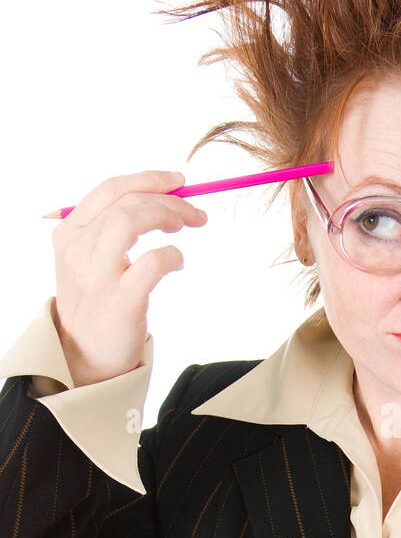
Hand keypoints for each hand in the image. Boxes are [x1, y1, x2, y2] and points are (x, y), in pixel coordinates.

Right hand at [51, 169, 207, 386]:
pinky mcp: (119, 300)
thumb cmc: (96, 304)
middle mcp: (77, 249)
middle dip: (168, 199)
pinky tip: (178, 261)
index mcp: (69, 233)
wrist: (83, 358)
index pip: (111, 189)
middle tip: (195, 212)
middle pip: (126, 202)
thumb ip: (113, 229)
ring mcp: (96, 275)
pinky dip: (172, 255)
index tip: (178, 181)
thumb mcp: (90, 260)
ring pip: (131, 220)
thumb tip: (162, 200)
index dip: (148, 179)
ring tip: (186, 226)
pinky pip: (152, 262)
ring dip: (167, 215)